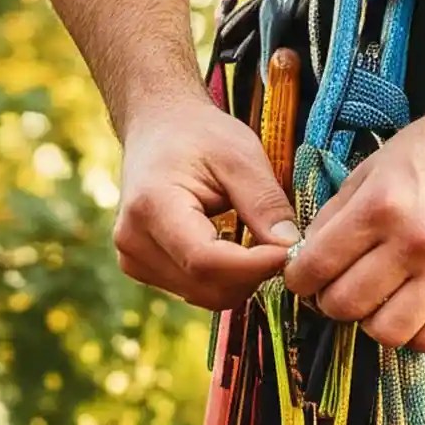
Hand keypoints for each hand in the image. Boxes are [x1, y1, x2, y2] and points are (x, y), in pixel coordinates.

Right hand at [113, 89, 299, 310]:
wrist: (158, 128)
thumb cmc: (198, 135)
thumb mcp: (241, 155)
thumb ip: (265, 202)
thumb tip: (290, 248)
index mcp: (152, 206)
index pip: (205, 260)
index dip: (253, 265)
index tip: (290, 252)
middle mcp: (134, 241)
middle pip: (207, 286)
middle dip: (253, 273)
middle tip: (280, 243)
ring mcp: (134, 260)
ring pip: (205, 296)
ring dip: (241, 278)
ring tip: (254, 238)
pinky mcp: (144, 269)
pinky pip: (197, 291)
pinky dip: (225, 278)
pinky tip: (232, 245)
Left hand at [284, 102, 424, 352]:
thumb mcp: (375, 166)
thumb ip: (337, 214)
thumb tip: (304, 257)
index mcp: (380, 205)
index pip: (316, 267)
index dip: (300, 280)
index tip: (305, 278)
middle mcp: (414, 241)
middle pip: (346, 305)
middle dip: (331, 302)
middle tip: (340, 288)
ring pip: (387, 332)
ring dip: (372, 322)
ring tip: (378, 301)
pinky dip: (414, 334)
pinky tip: (412, 310)